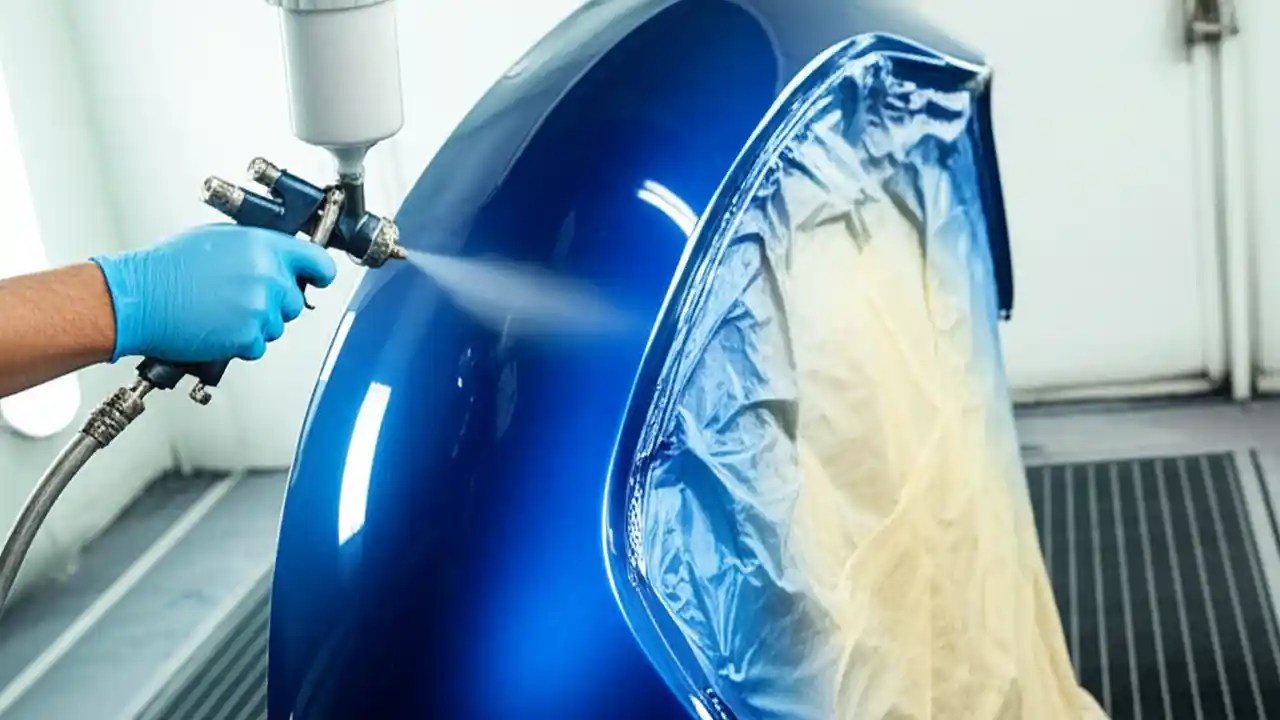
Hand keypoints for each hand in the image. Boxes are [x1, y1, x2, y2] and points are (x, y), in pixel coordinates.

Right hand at [92, 224, 337, 362]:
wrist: (140, 298)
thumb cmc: (168, 268)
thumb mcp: (218, 239)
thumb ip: (256, 248)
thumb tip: (275, 257)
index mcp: (263, 246)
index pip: (318, 261)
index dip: (319, 272)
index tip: (318, 278)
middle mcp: (268, 276)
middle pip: (296, 300)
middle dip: (275, 303)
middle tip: (241, 299)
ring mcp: (260, 308)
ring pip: (277, 325)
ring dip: (255, 323)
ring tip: (221, 311)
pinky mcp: (248, 336)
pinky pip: (258, 345)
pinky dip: (241, 343)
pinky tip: (217, 328)